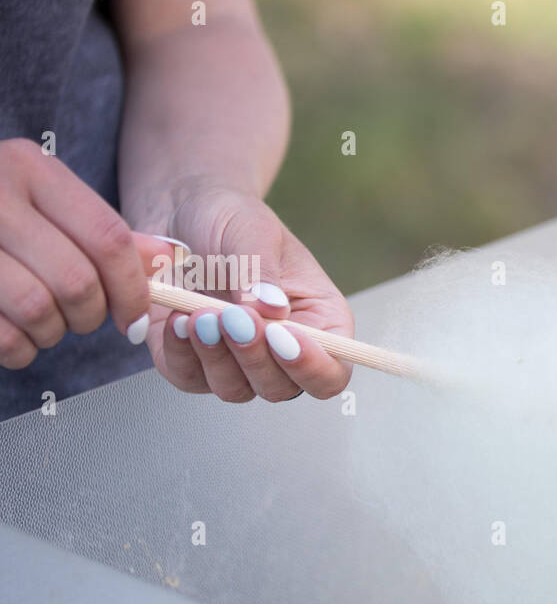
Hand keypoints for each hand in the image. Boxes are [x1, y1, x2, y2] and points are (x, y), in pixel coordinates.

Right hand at [0, 138, 150, 368]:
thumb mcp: (48, 205)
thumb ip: (105, 234)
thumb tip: (169, 258)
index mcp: (31, 169)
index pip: (108, 240)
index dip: (132, 290)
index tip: (134, 318)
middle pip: (78, 282)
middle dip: (90, 316)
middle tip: (81, 318)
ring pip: (39, 310)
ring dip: (52, 333)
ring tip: (44, 323)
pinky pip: (3, 336)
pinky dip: (19, 349)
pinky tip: (16, 335)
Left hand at [137, 177, 353, 401]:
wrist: (181, 213)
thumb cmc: (230, 218)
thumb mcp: (254, 232)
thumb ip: (261, 272)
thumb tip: (272, 312)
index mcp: (319, 322)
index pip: (332, 371)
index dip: (313, 367)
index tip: (281, 334)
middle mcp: (282, 352)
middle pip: (282, 388)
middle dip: (254, 358)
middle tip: (232, 317)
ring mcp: (237, 362)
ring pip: (236, 390)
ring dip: (217, 358)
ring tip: (199, 315)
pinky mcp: (193, 362)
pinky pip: (189, 378)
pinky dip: (182, 355)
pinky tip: (177, 321)